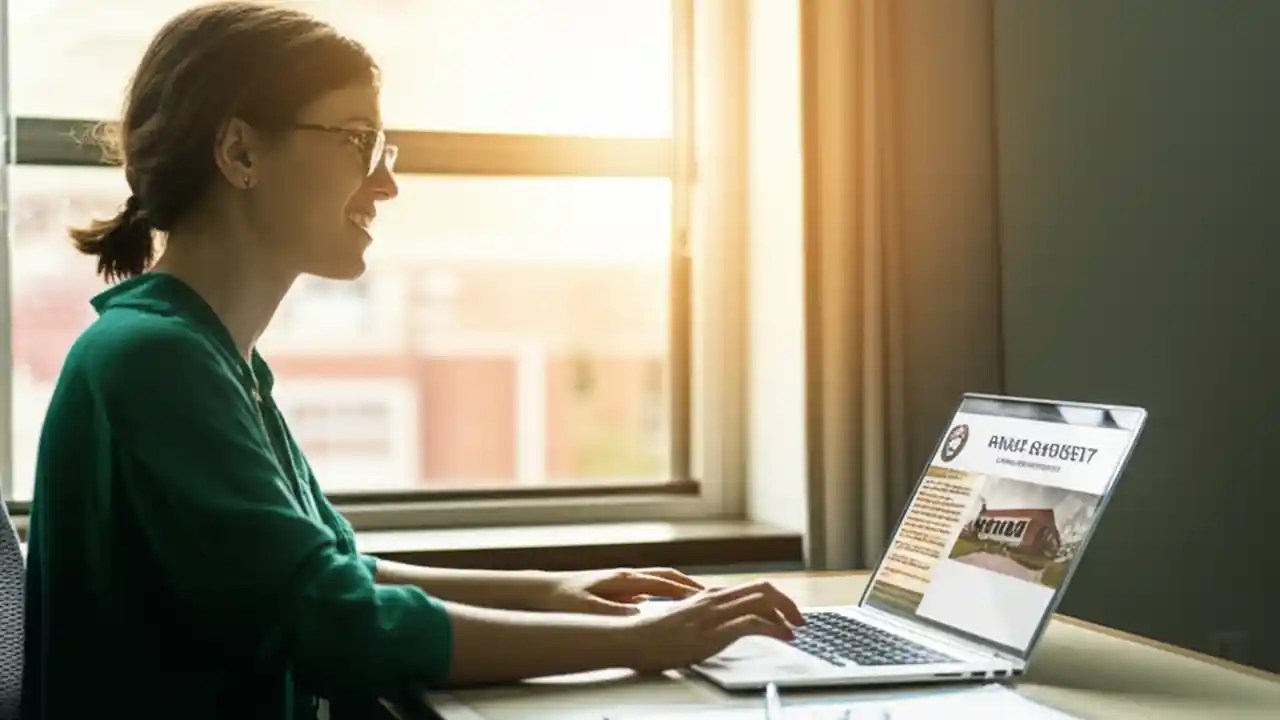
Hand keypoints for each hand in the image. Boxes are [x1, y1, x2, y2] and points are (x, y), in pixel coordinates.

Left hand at [533, 567, 704, 614]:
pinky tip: (668, 605)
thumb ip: (614, 612)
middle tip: (714, 595)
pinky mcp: (616, 587)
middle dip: (690, 585)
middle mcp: (627, 576)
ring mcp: (623, 580)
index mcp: (624, 579)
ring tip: (699, 599)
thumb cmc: (564, 599)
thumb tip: (641, 615)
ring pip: (659, 581)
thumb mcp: (588, 609)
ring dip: (680, 588)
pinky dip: (665, 594)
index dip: (687, 591)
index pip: (664, 584)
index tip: (709, 598)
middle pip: (667, 576)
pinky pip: (649, 589)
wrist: (543, 589)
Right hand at [620, 580, 805, 672]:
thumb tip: (719, 628)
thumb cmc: (652, 636)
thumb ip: (702, 619)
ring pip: (763, 599)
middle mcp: (714, 599)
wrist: (631, 639)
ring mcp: (715, 613)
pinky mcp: (714, 630)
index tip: (786, 614)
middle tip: (799, 620)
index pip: (751, 589)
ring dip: (786, 613)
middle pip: (762, 588)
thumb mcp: (683, 622)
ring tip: (796, 629)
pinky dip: (775, 627)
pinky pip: (754, 622)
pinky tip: (784, 636)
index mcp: (708, 596)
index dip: (775, 600)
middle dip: (787, 603)